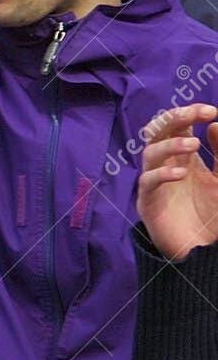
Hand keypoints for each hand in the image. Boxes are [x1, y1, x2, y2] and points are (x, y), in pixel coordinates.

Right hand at [137, 104, 217, 260]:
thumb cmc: (212, 214)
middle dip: (174, 119)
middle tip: (195, 114)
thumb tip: (215, 124)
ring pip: (150, 152)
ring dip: (170, 145)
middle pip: (159, 131)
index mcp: (183, 156)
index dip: (190, 114)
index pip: (178, 126)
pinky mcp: (148, 201)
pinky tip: (181, 174)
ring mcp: (155, 181)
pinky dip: (162, 174)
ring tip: (194, 145)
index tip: (211, 111)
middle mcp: (166, 163)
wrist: (203, 249)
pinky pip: (148, 182)